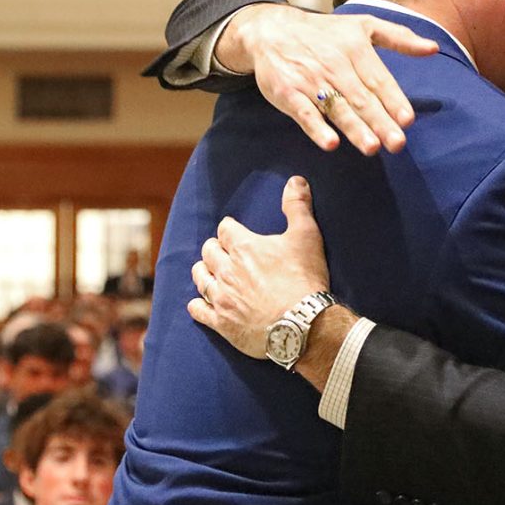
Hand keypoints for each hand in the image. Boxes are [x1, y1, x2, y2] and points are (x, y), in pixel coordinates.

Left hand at [187, 176, 331, 359]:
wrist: (303, 324)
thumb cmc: (305, 279)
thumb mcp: (307, 236)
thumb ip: (298, 206)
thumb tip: (295, 180)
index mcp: (244, 247)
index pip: (225, 229)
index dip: (230, 229)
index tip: (234, 231)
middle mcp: (227, 270)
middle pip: (208, 252)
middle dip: (215, 249)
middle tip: (224, 252)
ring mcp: (222, 297)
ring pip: (200, 278)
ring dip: (204, 272)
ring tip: (210, 272)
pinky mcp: (222, 322)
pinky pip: (199, 310)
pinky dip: (197, 305)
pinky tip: (200, 303)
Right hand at [216, 4, 438, 155]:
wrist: (272, 30)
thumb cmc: (325, 33)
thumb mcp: (363, 25)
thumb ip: (399, 38)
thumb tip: (434, 48)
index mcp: (356, 49)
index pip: (378, 79)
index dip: (393, 100)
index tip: (407, 120)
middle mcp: (335, 65)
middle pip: (361, 98)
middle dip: (380, 121)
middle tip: (397, 143)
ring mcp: (310, 80)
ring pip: (336, 108)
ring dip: (354, 128)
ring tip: (372, 147)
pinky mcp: (288, 93)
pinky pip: (304, 113)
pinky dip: (316, 128)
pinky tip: (330, 143)